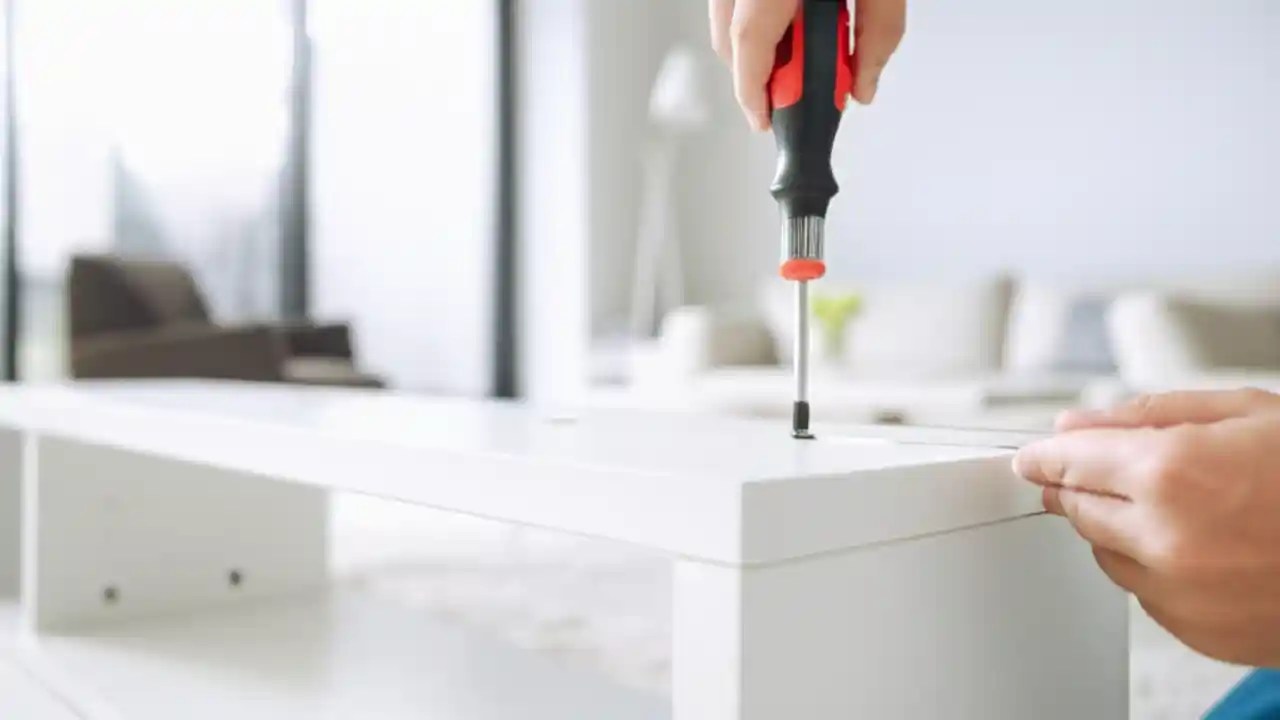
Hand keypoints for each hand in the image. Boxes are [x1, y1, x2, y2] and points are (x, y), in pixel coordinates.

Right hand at [709, 0, 906, 130]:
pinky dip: (756, 20)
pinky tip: (792, 18)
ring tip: (804, 47)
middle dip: (760, 76)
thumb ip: (878, 35)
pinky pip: (734, 2)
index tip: (766, 123)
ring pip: (726, 21)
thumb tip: (863, 86)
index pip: (750, 44)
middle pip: (731, 40)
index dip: (754, 94)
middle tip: (801, 88)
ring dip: (757, 46)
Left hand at [1014, 389, 1279, 665]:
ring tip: (1188, 506)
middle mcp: (1163, 538)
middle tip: (1104, 470)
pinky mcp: (1195, 630)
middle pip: (1076, 508)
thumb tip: (1077, 423)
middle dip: (1081, 485)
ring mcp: (1178, 592)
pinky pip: (1144, 591)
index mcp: (1169, 473)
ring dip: (1121, 527)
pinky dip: (1156, 566)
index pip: (1065, 461)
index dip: (1044, 454)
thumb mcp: (1245, 413)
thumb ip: (1148, 415)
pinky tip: (1208, 545)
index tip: (1033, 455)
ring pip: (1106, 553)